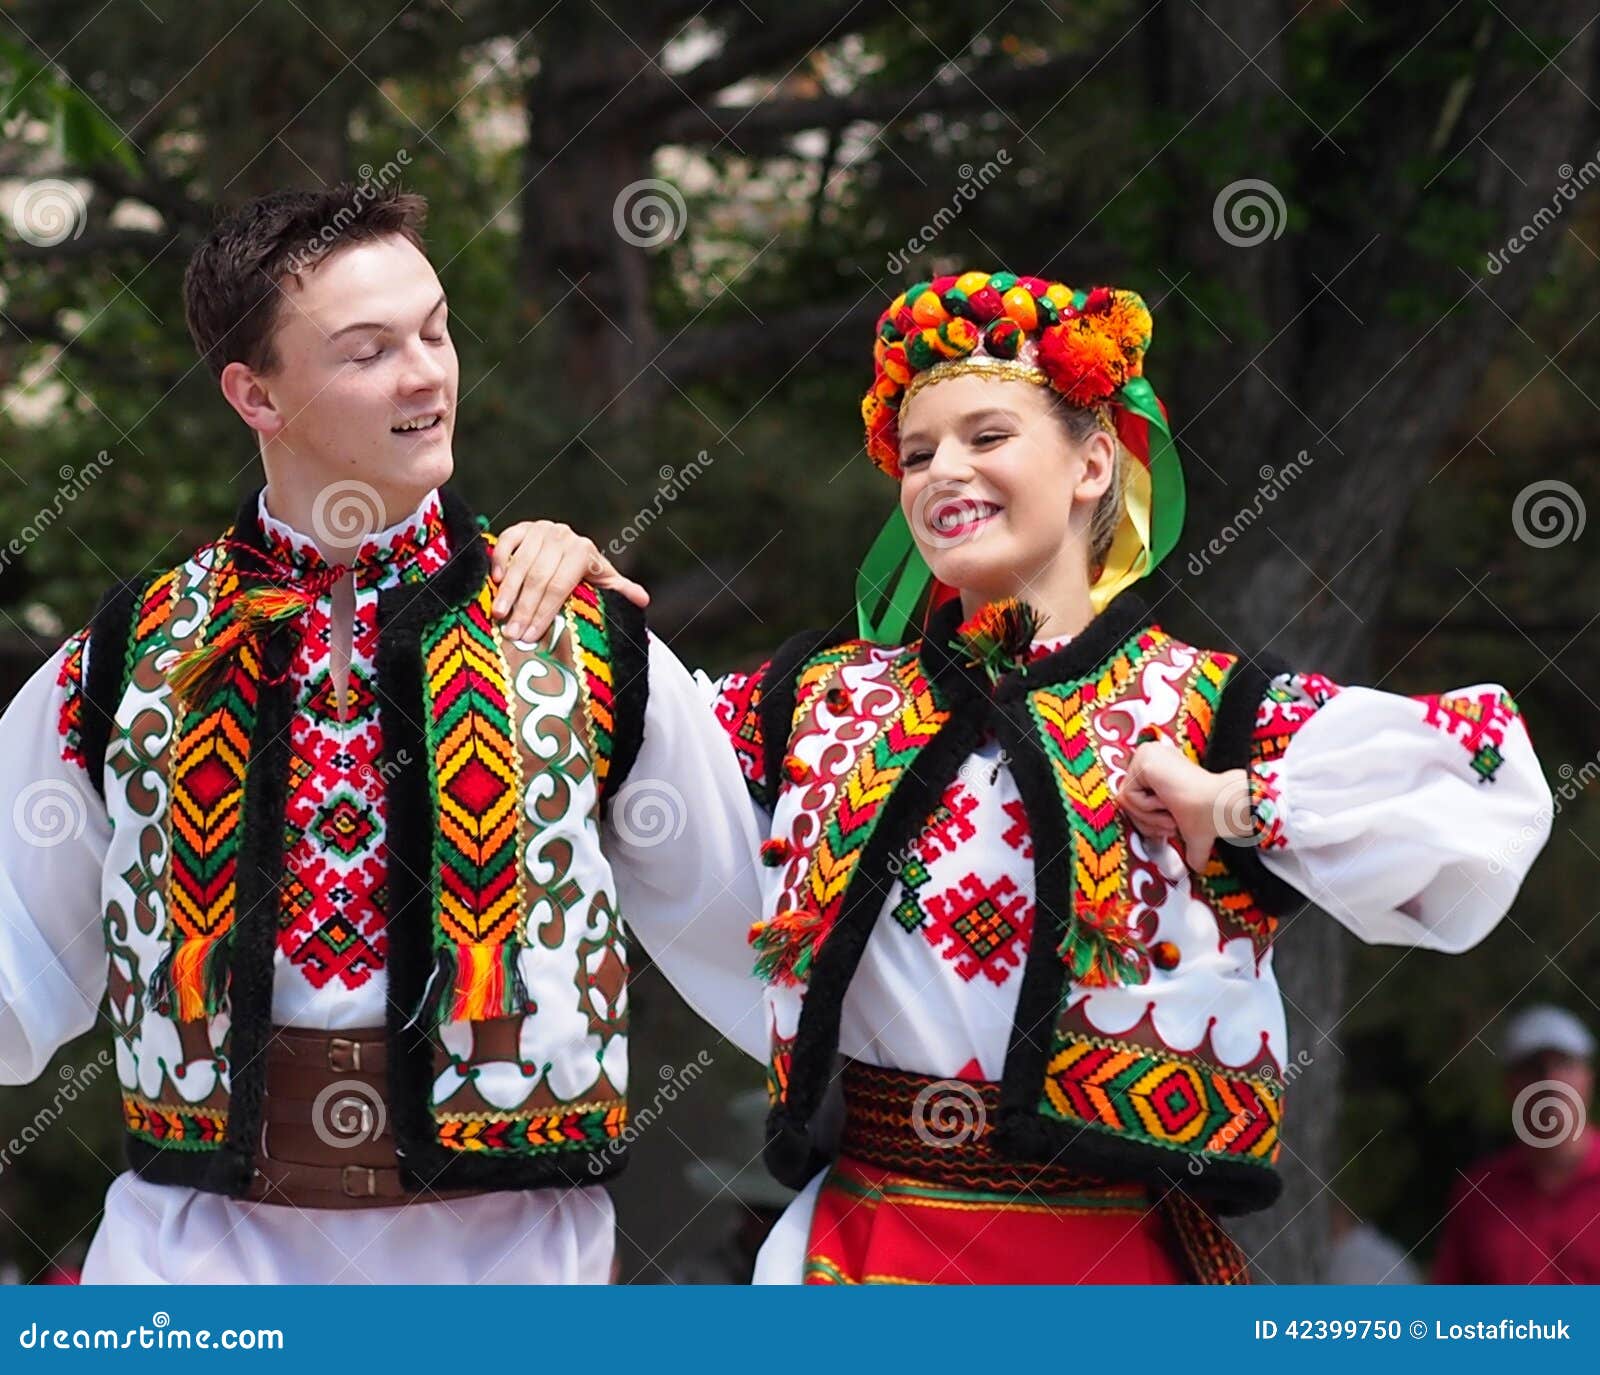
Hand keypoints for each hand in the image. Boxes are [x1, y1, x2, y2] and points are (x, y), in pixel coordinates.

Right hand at [490, 521, 648, 640]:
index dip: (545, 612)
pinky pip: (506, 541)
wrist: (570, 547)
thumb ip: (621, 591)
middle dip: (524, 609)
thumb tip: (643, 600)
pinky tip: (494, 582)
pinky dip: (499, 560)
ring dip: (507, 591)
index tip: (531, 635)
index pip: (560, 586)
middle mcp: (562, 536)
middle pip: (538, 578)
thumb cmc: (586, 573)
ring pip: (520, 563)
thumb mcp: (604, 582)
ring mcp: (541, 529)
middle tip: (512, 633)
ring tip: (499, 615)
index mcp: (583, 551)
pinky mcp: (522, 526)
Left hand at [1116, 738, 1251, 871]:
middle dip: (1148, 822)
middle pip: (1125, 803)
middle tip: (1172, 821)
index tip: (1171, 828)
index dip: (1148, 823)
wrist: (1222, 807)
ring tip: (1172, 811)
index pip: (1132, 803)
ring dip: (1150, 816)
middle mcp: (1151, 757)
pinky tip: (1168, 800)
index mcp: (1160, 770)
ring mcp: (1146, 754)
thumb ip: (1183, 842)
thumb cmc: (1209, 816)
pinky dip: (1147, 807)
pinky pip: (1126, 794)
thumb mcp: (1185, 828)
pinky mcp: (1144, 757)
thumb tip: (1196, 868)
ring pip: (1124, 800)